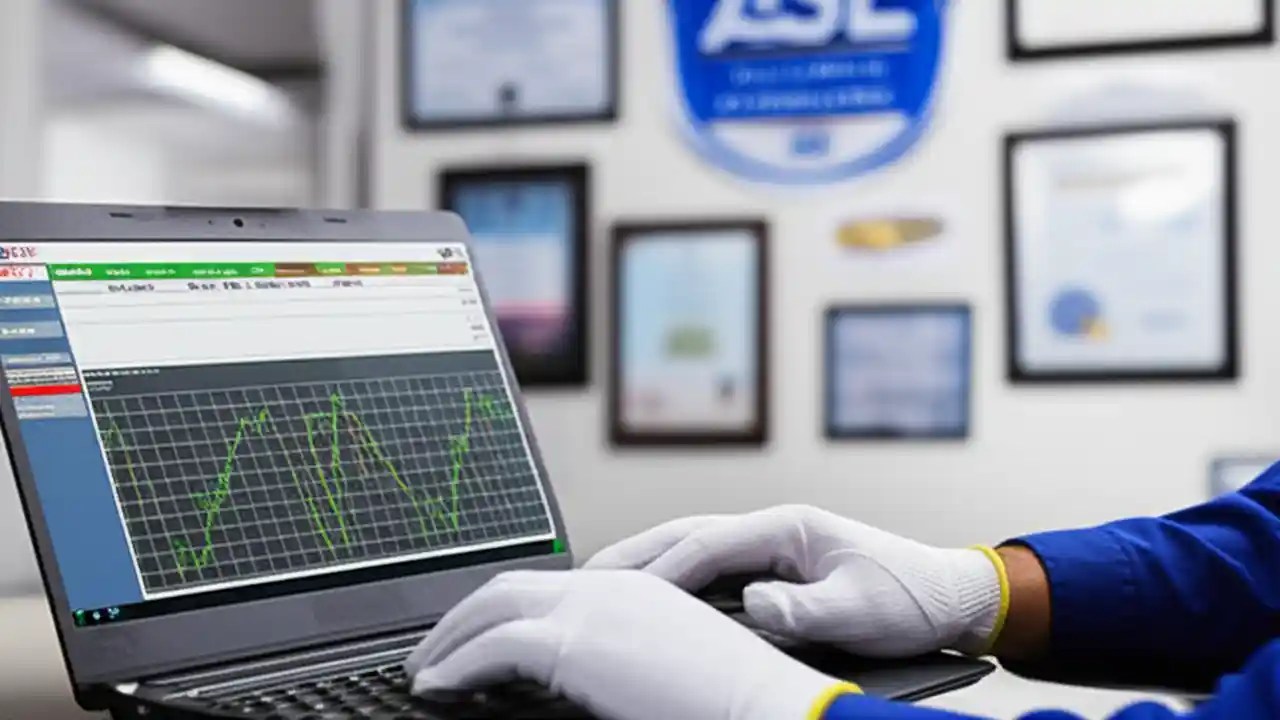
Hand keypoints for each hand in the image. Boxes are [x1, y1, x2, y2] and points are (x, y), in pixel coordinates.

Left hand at [405, 570, 849, 719]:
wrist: (760, 703)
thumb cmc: (727, 699)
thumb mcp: (668, 667)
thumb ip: (622, 661)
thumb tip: (586, 679)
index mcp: (631, 589)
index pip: (546, 587)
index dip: (498, 610)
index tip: (472, 640)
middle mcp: (605, 587)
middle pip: (507, 588)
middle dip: (461, 619)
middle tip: (432, 654)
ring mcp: (588, 608)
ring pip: (490, 609)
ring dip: (448, 641)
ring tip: (424, 673)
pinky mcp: (573, 643)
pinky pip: (491, 648)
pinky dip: (455, 666)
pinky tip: (437, 688)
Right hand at [586, 505, 1003, 657]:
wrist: (949, 595)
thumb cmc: (910, 598)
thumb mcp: (861, 611)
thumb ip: (805, 611)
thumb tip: (754, 608)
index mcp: (787, 526)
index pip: (706, 546)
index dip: (660, 572)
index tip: (619, 597)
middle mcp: (772, 527)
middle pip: (685, 535)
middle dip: (633, 555)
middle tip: (582, 580)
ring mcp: (771, 542)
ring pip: (692, 546)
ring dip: (647, 562)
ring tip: (601, 585)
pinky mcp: (774, 563)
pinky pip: (709, 566)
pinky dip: (674, 577)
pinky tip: (653, 596)